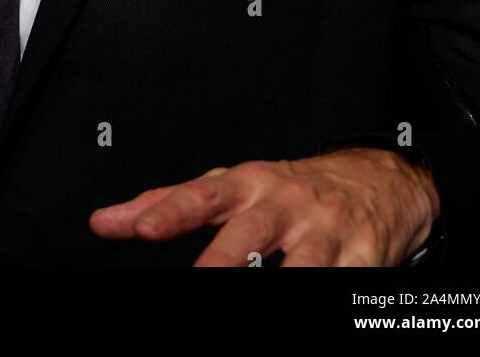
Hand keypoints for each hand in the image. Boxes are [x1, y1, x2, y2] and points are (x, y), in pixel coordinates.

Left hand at [89, 147, 439, 266]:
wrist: (375, 179)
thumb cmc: (288, 190)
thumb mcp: (231, 188)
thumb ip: (169, 205)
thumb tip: (104, 222)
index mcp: (249, 185)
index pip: (204, 195)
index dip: (173, 211)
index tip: (144, 229)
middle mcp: (286, 204)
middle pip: (251, 233)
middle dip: (224, 260)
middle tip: (200, 280)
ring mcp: (327, 229)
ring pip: (305, 264)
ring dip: (287, 282)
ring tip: (269, 296)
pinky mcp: (364, 254)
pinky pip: (349, 281)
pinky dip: (338, 295)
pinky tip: (327, 300)